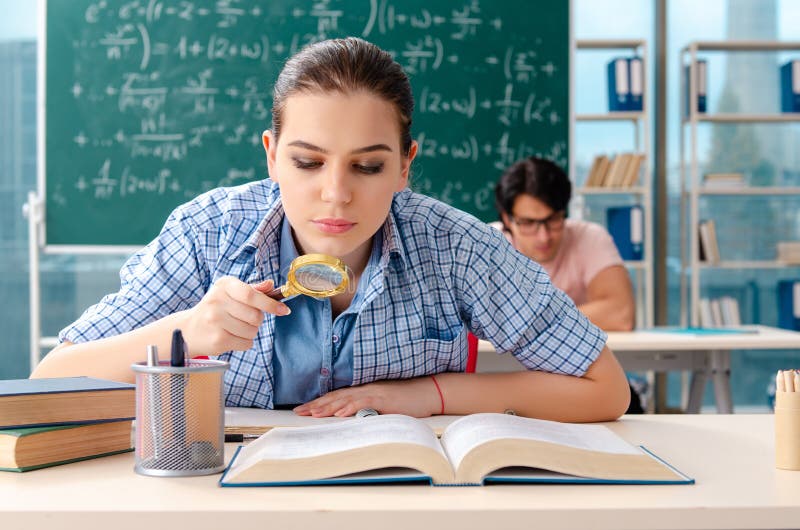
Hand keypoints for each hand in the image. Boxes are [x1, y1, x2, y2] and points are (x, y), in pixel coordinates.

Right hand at [180, 276, 289, 356]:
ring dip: (250, 332)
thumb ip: (252, 289)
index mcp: (224, 285)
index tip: (284, 310)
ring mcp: (216, 321)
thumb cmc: (215, 309)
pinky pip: (246, 343)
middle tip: (244, 319)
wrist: (188, 330)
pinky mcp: (218, 339)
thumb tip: (270, 285)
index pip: (252, 295)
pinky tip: (231, 336)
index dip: (270, 304)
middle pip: (256, 316)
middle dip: (256, 320)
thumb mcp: (230, 293)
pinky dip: (244, 342)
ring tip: (234, 327)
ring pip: (253, 331)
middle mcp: (217, 301)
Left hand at [293, 377, 441, 417]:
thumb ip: (368, 408)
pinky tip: (338, 413)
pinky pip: (363, 403)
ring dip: (327, 407)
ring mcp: (374, 392)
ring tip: (312, 414)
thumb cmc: (408, 400)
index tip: (304, 409)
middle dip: (316, 405)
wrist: (428, 391)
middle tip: (298, 412)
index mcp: (364, 390)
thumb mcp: (384, 404)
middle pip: (336, 397)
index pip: (337, 396)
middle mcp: (366, 389)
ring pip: (345, 399)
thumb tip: (351, 418)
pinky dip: (350, 408)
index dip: (319, 402)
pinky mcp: (383, 398)